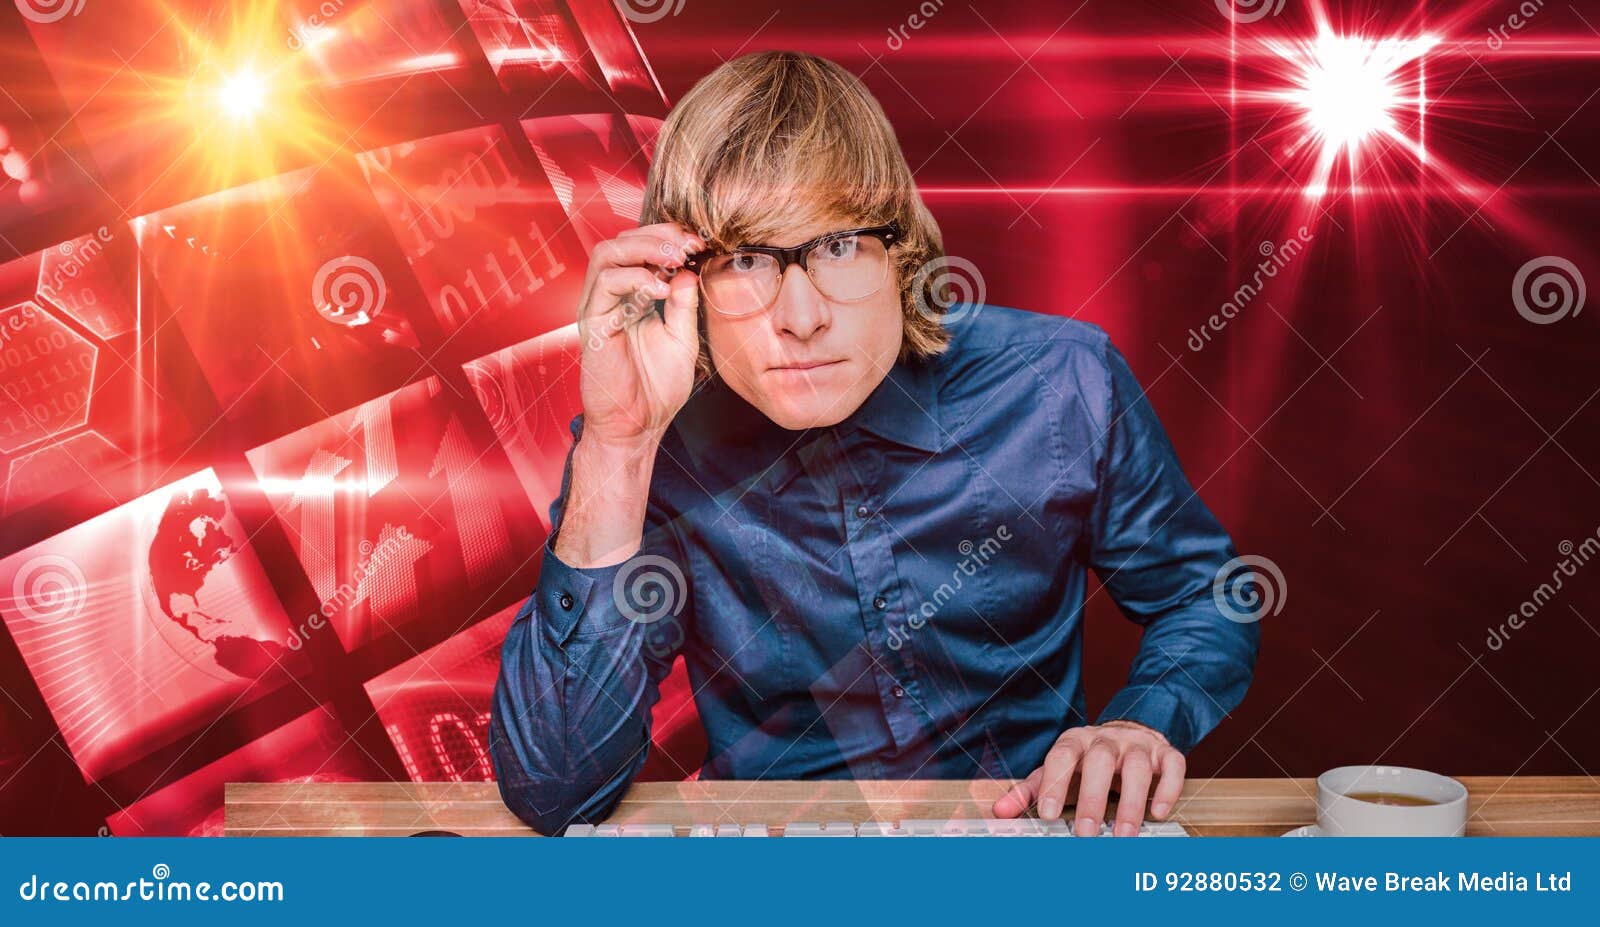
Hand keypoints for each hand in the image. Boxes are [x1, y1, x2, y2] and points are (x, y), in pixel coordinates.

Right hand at [575, 223, 703, 449]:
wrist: (637, 427)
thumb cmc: (656, 389)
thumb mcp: (682, 339)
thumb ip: (683, 305)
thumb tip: (687, 271)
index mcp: (630, 299)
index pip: (640, 250)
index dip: (668, 239)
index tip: (699, 243)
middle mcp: (610, 298)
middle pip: (621, 242)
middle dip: (658, 235)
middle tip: (689, 244)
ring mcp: (598, 309)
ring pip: (607, 254)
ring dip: (644, 248)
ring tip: (674, 259)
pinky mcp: (592, 324)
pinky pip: (605, 285)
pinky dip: (634, 278)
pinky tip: (660, 290)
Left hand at [992, 721, 1184, 835]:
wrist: (1127, 734)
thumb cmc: (1086, 762)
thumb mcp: (1057, 771)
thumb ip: (1030, 791)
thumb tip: (1000, 812)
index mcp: (1074, 741)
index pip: (1060, 757)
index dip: (1053, 784)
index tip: (1047, 815)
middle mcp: (1106, 739)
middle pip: (1100, 760)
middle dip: (1092, 797)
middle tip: (1086, 834)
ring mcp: (1138, 744)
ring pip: (1138, 767)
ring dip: (1132, 802)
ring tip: (1124, 836)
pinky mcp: (1166, 753)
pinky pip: (1173, 765)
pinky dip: (1168, 789)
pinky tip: (1158, 813)